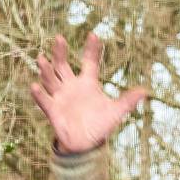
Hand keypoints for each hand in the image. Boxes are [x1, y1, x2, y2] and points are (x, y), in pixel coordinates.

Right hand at [30, 32, 147, 152]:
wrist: (85, 144)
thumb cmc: (99, 125)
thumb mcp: (115, 112)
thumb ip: (127, 101)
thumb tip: (145, 91)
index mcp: (88, 83)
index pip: (89, 62)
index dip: (91, 49)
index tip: (93, 35)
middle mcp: (71, 86)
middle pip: (63, 65)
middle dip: (60, 53)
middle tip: (59, 38)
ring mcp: (60, 97)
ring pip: (51, 79)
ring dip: (46, 70)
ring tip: (42, 58)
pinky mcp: (53, 110)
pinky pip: (44, 100)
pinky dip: (38, 94)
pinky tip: (34, 86)